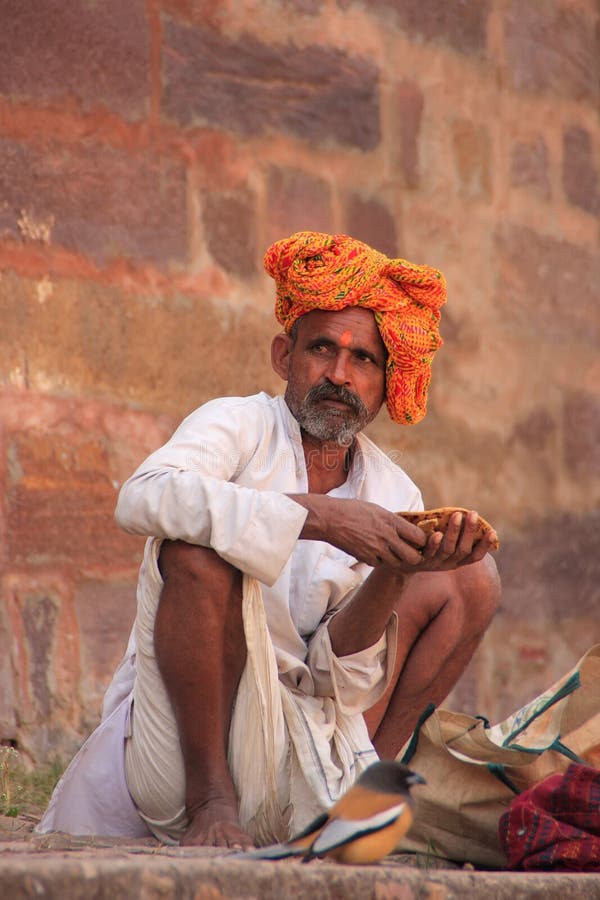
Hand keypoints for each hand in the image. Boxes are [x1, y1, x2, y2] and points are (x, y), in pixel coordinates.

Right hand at [292, 495, 426, 567]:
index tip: (420, 540)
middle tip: (412, 551)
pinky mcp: (366, 558)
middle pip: (413, 557)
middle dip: (415, 556)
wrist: (330, 519)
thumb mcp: (378, 510)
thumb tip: (409, 529)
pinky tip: (377, 552)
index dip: (422, 541)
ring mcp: (377, 550)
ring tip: (394, 552)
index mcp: (392, 521)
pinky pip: (381, 564)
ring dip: (399, 560)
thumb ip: (394, 521)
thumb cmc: (353, 510)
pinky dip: (382, 561)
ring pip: (398, 564)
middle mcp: (387, 537)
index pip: (419, 537)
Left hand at [414, 510, 497, 571]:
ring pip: (448, 549)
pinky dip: (434, 543)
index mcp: (458, 561)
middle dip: (470, 531)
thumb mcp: (445, 544)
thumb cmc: (429, 548)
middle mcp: (449, 564)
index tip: (493, 532)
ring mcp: (434, 563)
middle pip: (463, 550)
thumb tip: (472, 517)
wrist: (403, 563)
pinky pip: (428, 553)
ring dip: (454, 532)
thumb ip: (457, 535)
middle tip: (473, 513)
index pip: (476, 555)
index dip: (485, 545)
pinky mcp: (419, 561)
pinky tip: (438, 533)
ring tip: (457, 515)